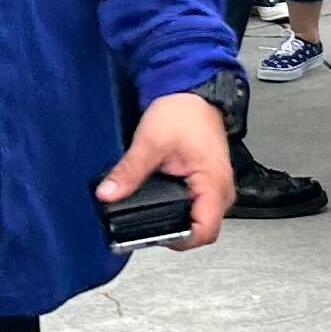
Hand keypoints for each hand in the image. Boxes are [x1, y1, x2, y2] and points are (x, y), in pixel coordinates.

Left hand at [99, 90, 235, 247]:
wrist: (192, 91)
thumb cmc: (183, 111)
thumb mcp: (150, 141)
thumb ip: (129, 171)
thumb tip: (109, 193)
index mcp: (214, 184)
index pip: (204, 233)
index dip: (178, 240)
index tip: (153, 235)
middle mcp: (221, 190)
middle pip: (201, 231)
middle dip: (173, 232)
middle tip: (146, 226)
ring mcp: (216, 187)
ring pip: (199, 220)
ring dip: (176, 221)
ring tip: (152, 215)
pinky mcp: (207, 183)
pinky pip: (196, 207)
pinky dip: (179, 209)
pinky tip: (161, 203)